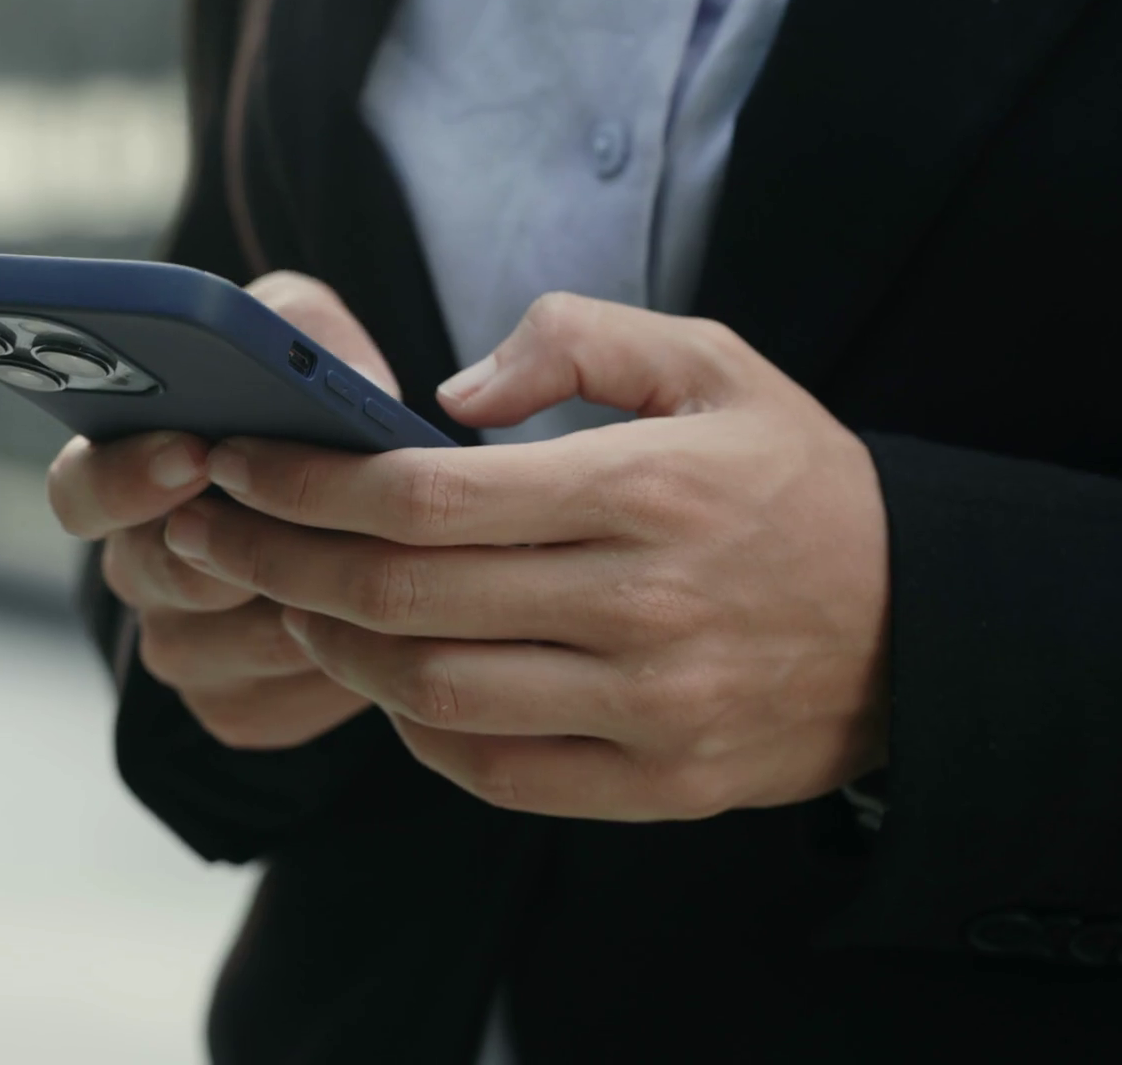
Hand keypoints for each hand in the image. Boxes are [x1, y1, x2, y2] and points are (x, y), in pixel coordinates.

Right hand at [48, 272, 400, 749]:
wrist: (361, 532)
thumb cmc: (310, 418)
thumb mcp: (302, 341)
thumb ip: (303, 327)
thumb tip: (343, 377)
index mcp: (121, 479)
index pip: (80, 489)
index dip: (131, 477)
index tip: (194, 453)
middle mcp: (137, 570)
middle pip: (167, 573)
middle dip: (250, 541)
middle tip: (315, 513)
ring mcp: (184, 650)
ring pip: (251, 637)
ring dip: (323, 597)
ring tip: (391, 557)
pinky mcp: (239, 710)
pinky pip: (298, 692)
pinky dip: (353, 654)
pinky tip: (396, 618)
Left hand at [160, 293, 889, 819]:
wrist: (917, 625)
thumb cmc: (792, 484)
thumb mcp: (715, 362)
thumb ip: (578, 339)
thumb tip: (442, 396)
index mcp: (642, 488)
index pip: (423, 496)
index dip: (305, 484)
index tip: (234, 463)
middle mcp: (638, 604)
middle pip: (401, 597)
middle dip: (275, 563)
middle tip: (204, 535)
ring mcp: (645, 706)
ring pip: (430, 692)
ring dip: (330, 648)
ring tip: (280, 602)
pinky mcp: (653, 783)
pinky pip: (491, 771)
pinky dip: (415, 729)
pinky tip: (380, 677)